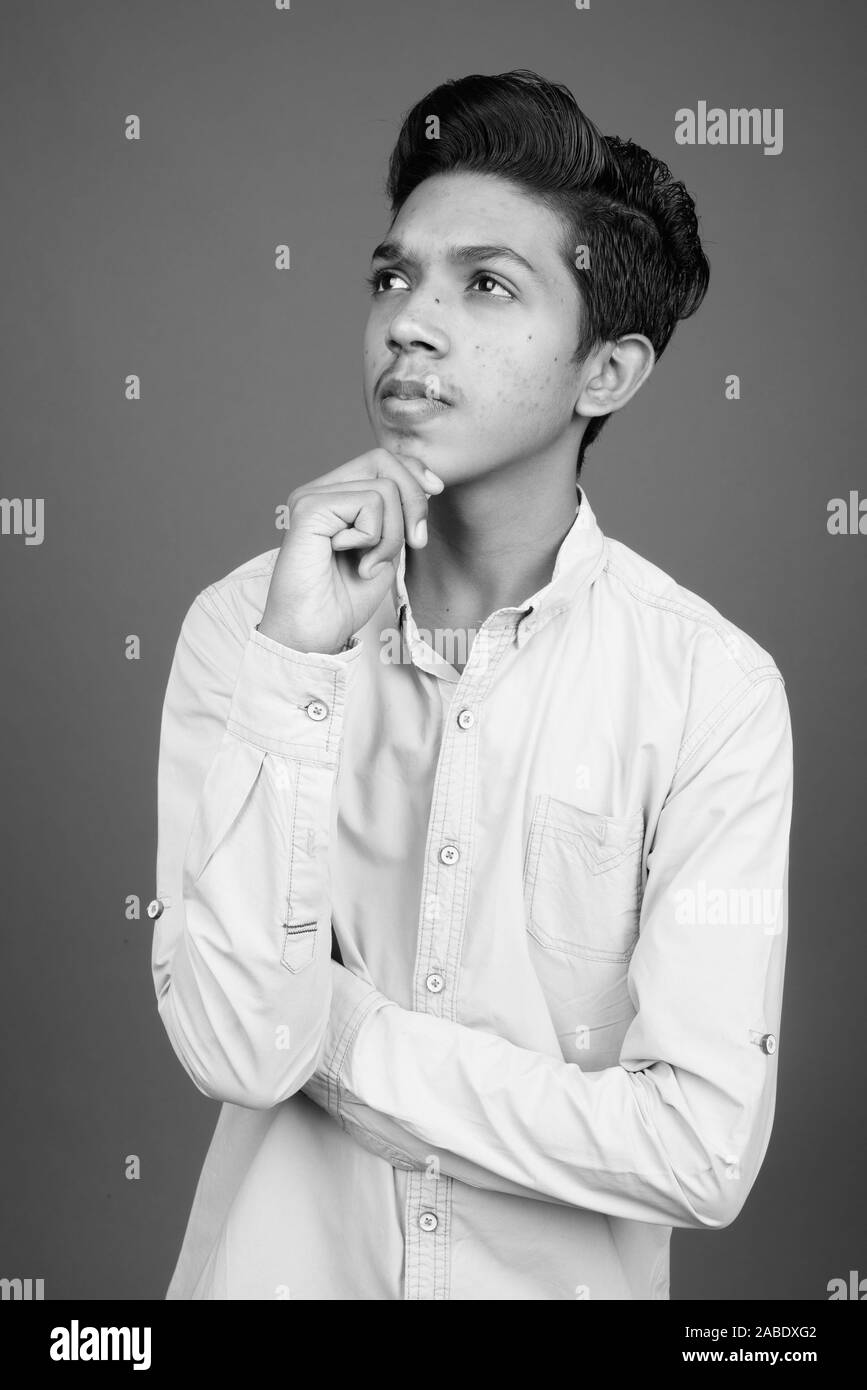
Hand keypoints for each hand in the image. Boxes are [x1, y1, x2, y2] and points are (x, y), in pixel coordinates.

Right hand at [259, 448, 443, 653]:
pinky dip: (373, 537)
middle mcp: (320, 490)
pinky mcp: (309, 508)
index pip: (381, 459)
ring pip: (383, 487)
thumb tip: (428, 483)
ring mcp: (311, 496)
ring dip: (391, 534)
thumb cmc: (344, 600)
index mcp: (335, 497)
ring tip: (369, 563)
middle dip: (413, 502)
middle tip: (414, 543)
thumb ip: (399, 515)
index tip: (436, 490)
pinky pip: (368, 503)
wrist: (314, 633)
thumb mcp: (386, 549)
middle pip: (384, 461)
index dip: (413, 470)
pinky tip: (352, 558)